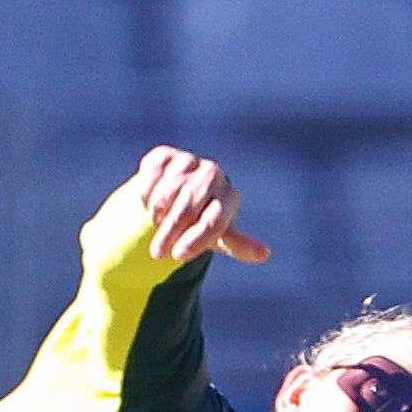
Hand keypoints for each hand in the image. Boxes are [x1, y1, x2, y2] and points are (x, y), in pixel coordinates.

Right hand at [127, 145, 271, 267]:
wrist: (181, 193)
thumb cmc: (204, 219)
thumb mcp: (220, 236)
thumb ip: (239, 245)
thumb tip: (265, 254)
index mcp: (229, 197)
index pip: (213, 222)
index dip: (194, 241)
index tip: (178, 256)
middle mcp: (213, 175)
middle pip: (186, 212)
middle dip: (168, 235)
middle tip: (157, 253)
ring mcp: (188, 162)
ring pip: (165, 196)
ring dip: (156, 215)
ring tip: (158, 223)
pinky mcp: (165, 156)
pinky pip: (151, 177)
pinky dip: (146, 193)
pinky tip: (150, 200)